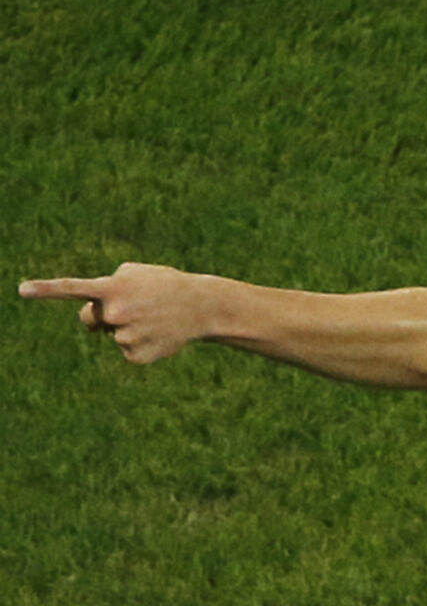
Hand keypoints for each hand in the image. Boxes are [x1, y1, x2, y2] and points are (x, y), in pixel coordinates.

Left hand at [19, 263, 211, 363]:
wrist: (202, 306)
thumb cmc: (165, 284)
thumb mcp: (135, 274)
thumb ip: (104, 288)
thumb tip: (92, 320)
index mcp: (113, 288)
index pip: (74, 288)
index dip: (45, 289)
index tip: (21, 290)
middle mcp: (115, 313)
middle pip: (92, 318)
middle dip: (106, 315)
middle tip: (137, 306)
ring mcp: (125, 337)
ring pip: (112, 335)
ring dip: (128, 328)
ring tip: (155, 318)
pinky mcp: (135, 356)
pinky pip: (126, 350)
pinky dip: (140, 343)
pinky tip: (158, 334)